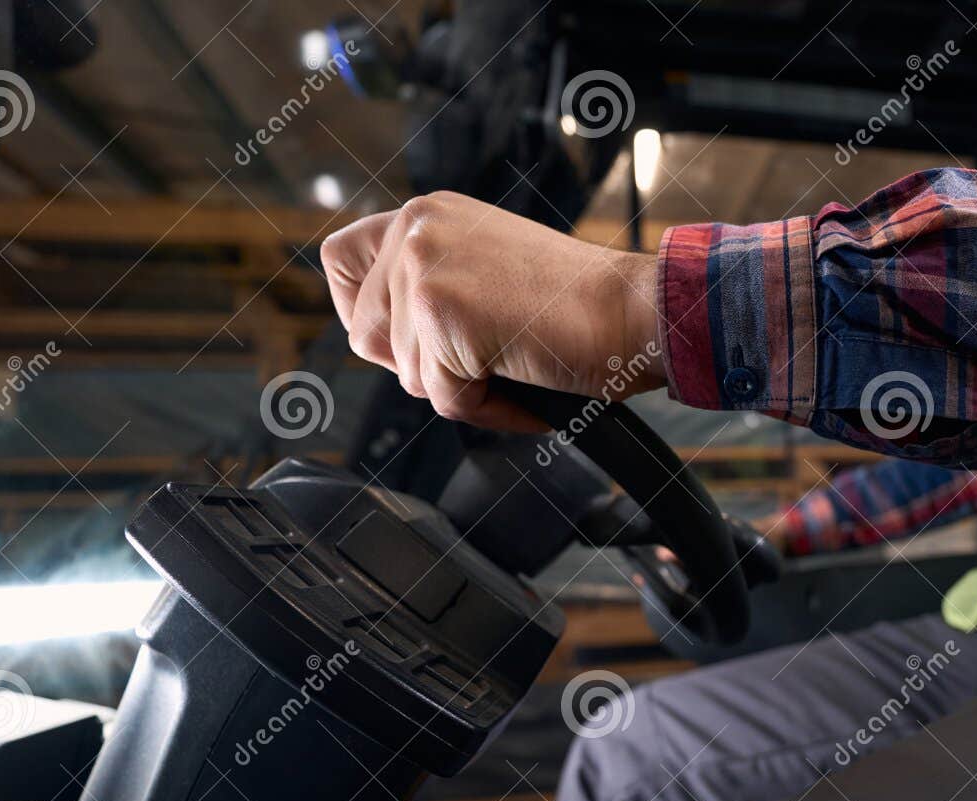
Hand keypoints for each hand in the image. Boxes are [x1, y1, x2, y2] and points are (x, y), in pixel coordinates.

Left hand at [321, 192, 664, 430]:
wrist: (636, 309)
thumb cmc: (584, 303)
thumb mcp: (489, 268)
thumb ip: (436, 281)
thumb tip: (386, 337)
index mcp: (429, 215)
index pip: (340, 259)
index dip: (361, 311)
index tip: (404, 338)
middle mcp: (418, 230)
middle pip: (365, 332)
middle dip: (420, 364)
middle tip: (481, 359)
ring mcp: (425, 269)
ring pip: (405, 372)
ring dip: (462, 388)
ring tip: (516, 365)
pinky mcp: (442, 315)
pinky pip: (444, 398)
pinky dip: (488, 410)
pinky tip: (526, 386)